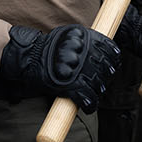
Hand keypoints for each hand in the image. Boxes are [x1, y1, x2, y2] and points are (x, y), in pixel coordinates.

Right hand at [0, 24, 120, 109]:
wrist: (28, 57)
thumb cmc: (48, 48)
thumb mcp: (67, 36)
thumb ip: (85, 42)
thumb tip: (107, 52)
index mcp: (82, 36)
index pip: (107, 47)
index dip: (113, 57)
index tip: (114, 63)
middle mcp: (81, 51)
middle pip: (104, 66)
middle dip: (106, 76)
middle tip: (103, 81)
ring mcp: (75, 68)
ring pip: (97, 83)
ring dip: (99, 90)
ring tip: (95, 93)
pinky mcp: (69, 84)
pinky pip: (86, 97)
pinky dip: (90, 104)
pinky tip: (89, 105)